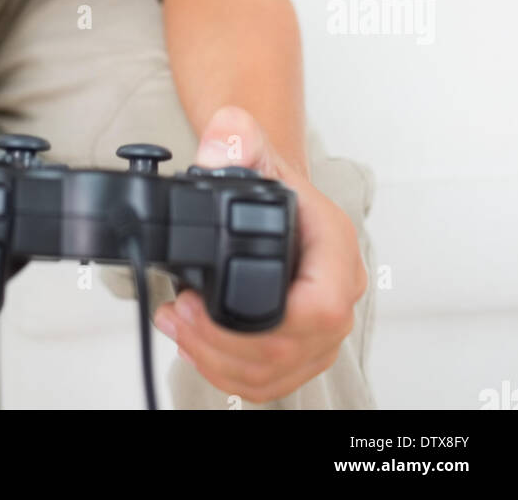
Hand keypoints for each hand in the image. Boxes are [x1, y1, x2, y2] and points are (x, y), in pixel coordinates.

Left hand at [154, 105, 367, 402]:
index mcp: (335, 246)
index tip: (207, 307)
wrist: (271, 192)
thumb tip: (220, 143)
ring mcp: (323, 326)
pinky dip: (228, 373)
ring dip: (219, 361)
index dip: (274, 321)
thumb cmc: (267, 176)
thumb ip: (233, 137)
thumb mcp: (248, 144)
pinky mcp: (301, 347)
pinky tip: (196, 348)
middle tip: (179, 316)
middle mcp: (338, 291)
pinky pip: (271, 381)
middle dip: (226, 344)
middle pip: (295, 349)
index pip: (324, 306)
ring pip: (279, 372)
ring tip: (178, 328)